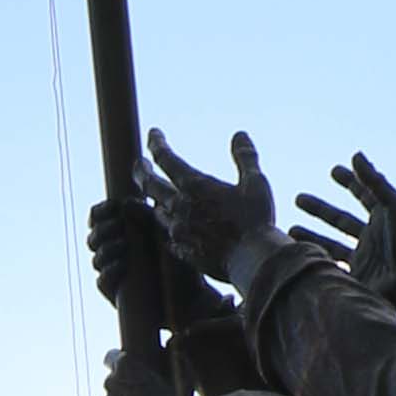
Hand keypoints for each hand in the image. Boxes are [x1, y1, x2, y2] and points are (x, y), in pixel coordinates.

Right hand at [88, 196, 236, 335]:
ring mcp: (113, 273)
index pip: (99, 217)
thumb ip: (148, 210)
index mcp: (121, 233)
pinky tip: (123, 264)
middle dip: (104, 229)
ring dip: (108, 248)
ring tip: (125, 244)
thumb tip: (136, 181)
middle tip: (120, 225)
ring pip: (96, 258)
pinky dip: (111, 271)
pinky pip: (103, 281)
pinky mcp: (116, 294)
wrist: (192, 297)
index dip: (102, 211)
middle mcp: (113, 252)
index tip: (115, 206)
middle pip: (93, 236)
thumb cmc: (180, 261)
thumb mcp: (165, 230)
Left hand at [142, 127, 274, 282]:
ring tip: (156, 198)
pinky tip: (172, 230)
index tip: (153, 134)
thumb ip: (245, 157)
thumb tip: (240, 134)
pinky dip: (169, 230)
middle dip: (142, 171)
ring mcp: (180, 232)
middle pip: (149, 185)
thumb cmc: (256, 220)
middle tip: (139, 164)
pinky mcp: (185, 253)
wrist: (254, 262)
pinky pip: (169, 239)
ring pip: (157, 213)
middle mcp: (180, 207)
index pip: (165, 158)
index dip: (156, 143)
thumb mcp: (255, 183)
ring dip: (155, 202)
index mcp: (194, 186)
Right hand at [290, 152, 395, 307]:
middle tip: (298, 198)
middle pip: (341, 220)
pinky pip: (333, 268)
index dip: (350, 181)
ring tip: (289, 230)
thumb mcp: (394, 207)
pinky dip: (317, 260)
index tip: (333, 171)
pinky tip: (298, 255)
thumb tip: (355, 154)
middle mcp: (373, 238)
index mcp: (384, 218)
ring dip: (311, 236)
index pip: (363, 194)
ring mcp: (364, 259)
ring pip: (331, 245)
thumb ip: (374, 182)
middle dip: (319, 209)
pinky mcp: (358, 280)